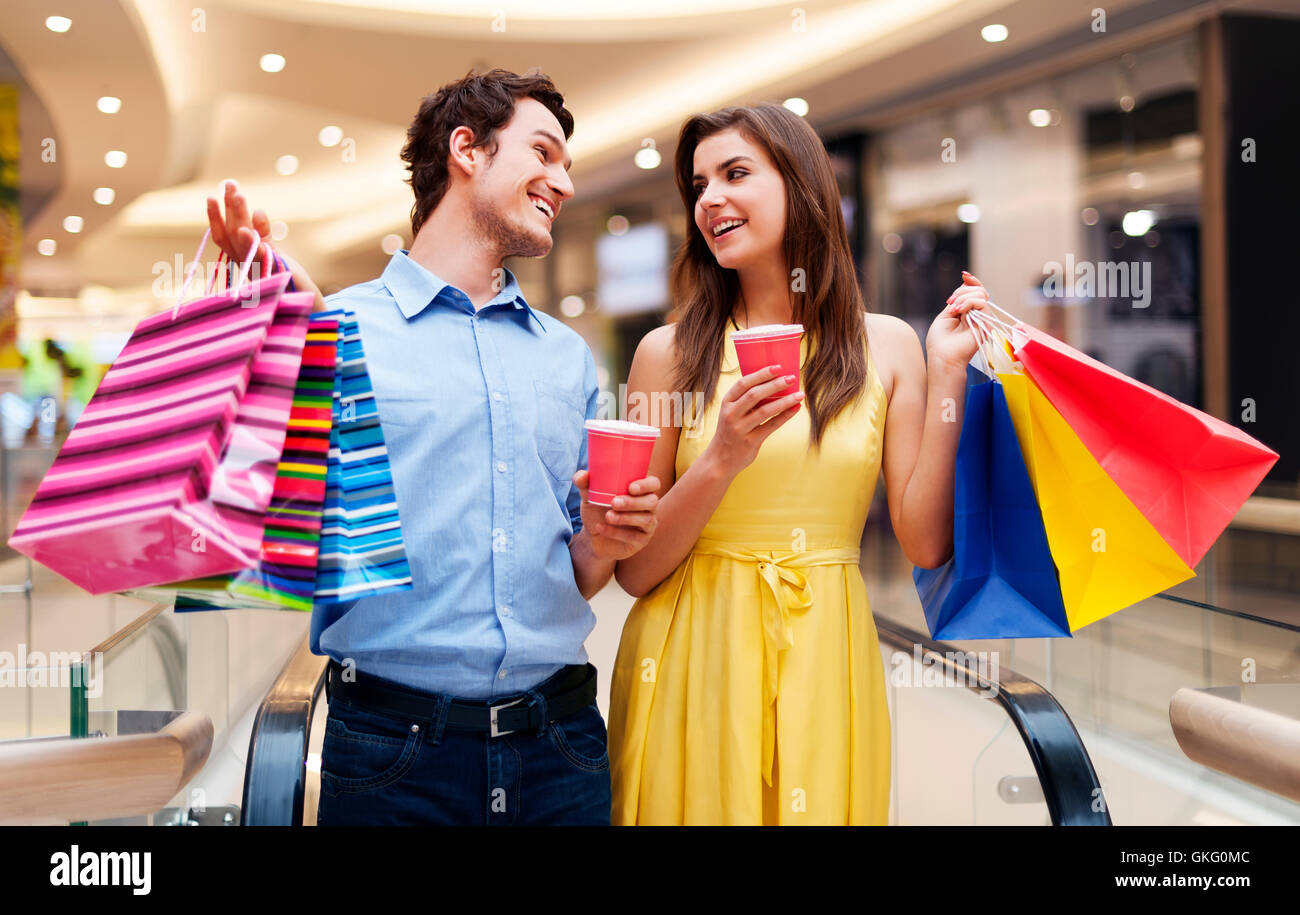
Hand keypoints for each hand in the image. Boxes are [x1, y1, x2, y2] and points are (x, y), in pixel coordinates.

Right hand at [205, 179, 325, 310]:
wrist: (313, 318)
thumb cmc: (294, 290)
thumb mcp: (278, 259)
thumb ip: (265, 239)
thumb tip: (257, 211)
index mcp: (247, 263)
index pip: (228, 237)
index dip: (221, 217)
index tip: (216, 195)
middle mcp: (249, 270)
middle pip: (233, 236)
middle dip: (230, 210)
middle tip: (229, 184)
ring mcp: (259, 276)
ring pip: (243, 244)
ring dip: (239, 219)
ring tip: (236, 195)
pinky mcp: (274, 283)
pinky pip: (260, 262)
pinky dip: (254, 246)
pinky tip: (249, 229)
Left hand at [574, 470, 660, 560]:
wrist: (592, 536)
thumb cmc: (597, 510)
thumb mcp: (589, 497)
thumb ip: (585, 484)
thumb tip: (581, 476)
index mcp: (640, 491)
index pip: (654, 483)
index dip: (646, 484)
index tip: (630, 487)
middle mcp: (648, 506)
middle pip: (653, 501)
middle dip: (633, 502)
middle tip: (613, 502)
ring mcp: (647, 524)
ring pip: (646, 520)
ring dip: (626, 518)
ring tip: (607, 516)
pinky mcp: (642, 541)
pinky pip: (634, 537)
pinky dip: (616, 532)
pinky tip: (601, 528)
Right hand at [705, 365, 802, 477]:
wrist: (720, 460)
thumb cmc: (730, 432)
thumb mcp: (732, 413)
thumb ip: (746, 400)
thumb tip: (774, 384)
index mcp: (727, 403)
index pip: (743, 383)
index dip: (761, 374)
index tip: (778, 367)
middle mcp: (731, 415)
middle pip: (755, 395)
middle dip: (775, 384)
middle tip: (791, 378)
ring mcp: (740, 429)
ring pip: (765, 410)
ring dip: (784, 401)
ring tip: (799, 394)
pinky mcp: (751, 442)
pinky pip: (771, 426)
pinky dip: (785, 416)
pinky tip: (795, 408)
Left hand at [926, 270, 989, 372]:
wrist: (943, 357)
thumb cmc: (940, 341)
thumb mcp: (946, 315)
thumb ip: (957, 300)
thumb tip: (966, 282)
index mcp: (967, 312)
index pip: (975, 291)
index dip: (971, 281)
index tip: (964, 275)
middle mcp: (977, 315)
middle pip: (978, 290)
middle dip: (962, 291)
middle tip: (950, 304)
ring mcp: (982, 319)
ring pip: (980, 294)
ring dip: (963, 298)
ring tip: (953, 309)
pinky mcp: (986, 323)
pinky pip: (981, 303)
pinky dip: (967, 303)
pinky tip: (958, 311)